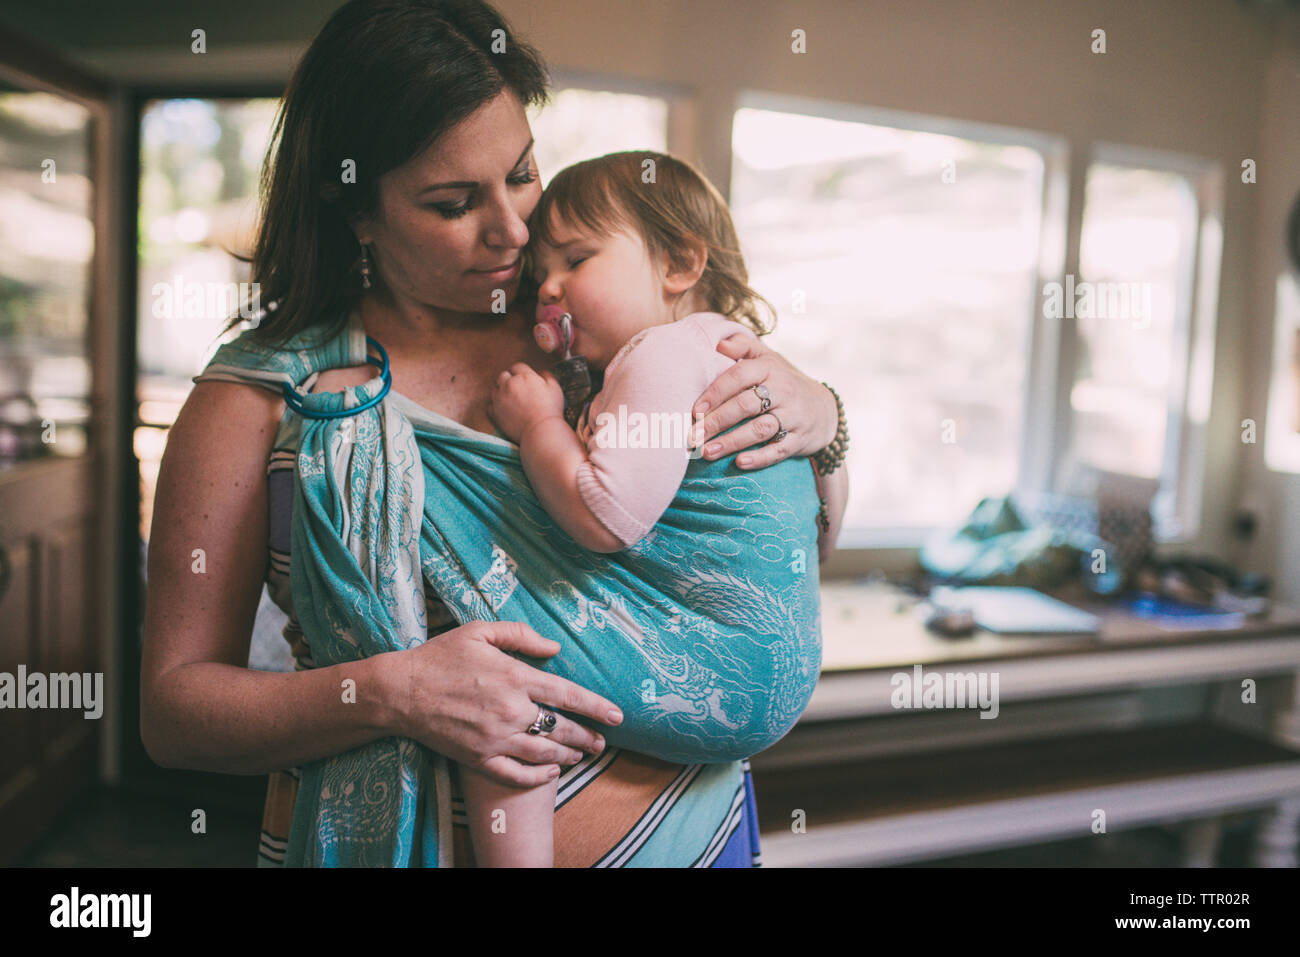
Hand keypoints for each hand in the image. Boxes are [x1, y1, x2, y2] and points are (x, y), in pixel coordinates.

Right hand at [383, 620, 624, 787]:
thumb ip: (521, 635)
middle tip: (604, 742)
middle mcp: (510, 710)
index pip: (568, 695)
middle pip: (562, 728)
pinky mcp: (478, 758)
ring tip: (583, 755)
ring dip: (568, 756)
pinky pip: (516, 775)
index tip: (616, 716)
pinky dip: (538, 778)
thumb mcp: (480, 631)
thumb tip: (555, 648)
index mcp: (514, 677)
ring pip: (544, 754)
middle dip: (588, 736)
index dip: (596, 706)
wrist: (400, 691)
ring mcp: (495, 738)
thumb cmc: (439, 657)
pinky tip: (551, 775)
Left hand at [487, 362, 564, 441]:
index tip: (524, 379)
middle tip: (517, 389)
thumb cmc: (550, 409)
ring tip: (510, 399)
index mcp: (524, 376)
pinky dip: (495, 406)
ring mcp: (499, 398)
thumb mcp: (555, 388)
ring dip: (501, 391)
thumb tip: (541, 373)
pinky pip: (490, 405)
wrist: (540, 430)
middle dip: (509, 379)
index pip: (517, 366)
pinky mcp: (495, 412)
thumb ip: (547, 376)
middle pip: (503, 375)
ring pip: (494, 389)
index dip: (521, 372)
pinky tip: (504, 410)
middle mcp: (509, 384)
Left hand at [689, 334, 836, 468]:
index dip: (715, 393)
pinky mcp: (799, 439)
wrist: (825, 409)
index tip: (695, 410)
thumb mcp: (768, 358)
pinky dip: (759, 458)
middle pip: (746, 405)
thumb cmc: (784, 381)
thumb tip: (718, 344)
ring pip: (760, 429)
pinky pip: (779, 450)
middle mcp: (782, 391)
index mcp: (769, 369)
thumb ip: (743, 347)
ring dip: (731, 442)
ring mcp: (793, 416)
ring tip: (707, 452)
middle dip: (716, 421)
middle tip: (692, 436)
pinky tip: (739, 463)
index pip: (739, 376)